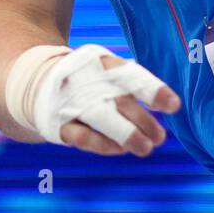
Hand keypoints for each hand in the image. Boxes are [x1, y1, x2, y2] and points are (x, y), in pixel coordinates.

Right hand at [34, 46, 180, 156]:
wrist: (40, 81)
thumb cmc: (90, 78)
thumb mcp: (109, 71)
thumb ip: (135, 86)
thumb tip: (169, 106)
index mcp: (103, 63)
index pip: (133, 75)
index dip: (154, 90)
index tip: (174, 106)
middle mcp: (87, 80)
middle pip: (119, 100)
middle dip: (143, 120)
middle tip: (161, 137)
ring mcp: (71, 101)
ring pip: (102, 119)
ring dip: (126, 135)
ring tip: (146, 148)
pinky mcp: (58, 122)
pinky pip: (82, 136)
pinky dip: (102, 144)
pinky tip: (120, 150)